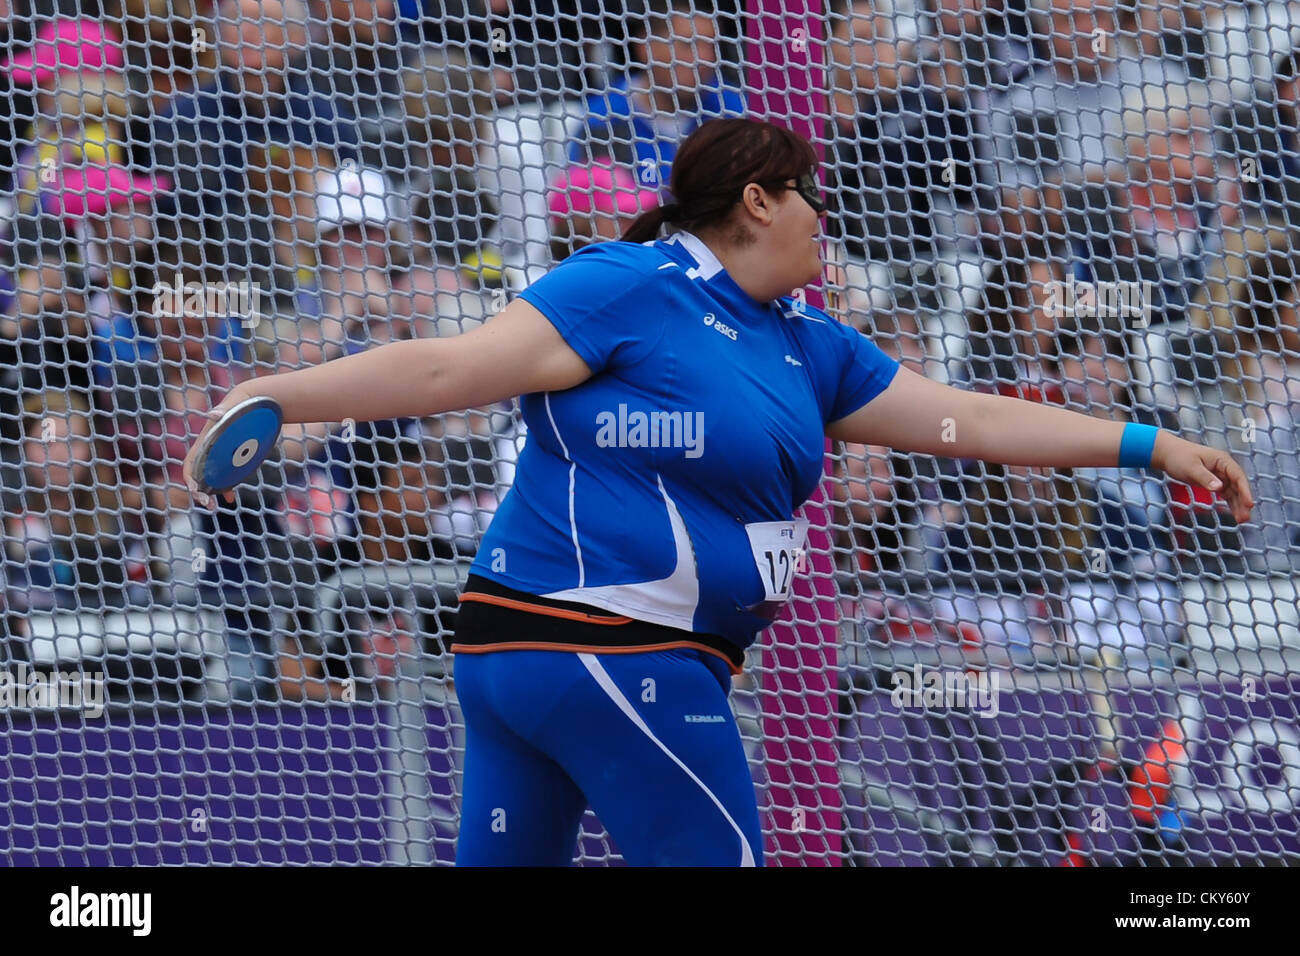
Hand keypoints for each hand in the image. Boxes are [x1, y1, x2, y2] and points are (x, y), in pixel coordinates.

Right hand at [182, 383, 251, 509]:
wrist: (261, 399)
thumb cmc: (247, 400)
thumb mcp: (237, 402)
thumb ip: (225, 409)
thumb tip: (213, 414)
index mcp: (207, 438)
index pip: (191, 461)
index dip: (190, 476)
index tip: (196, 490)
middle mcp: (211, 448)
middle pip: (198, 473)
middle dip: (199, 490)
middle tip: (208, 504)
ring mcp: (223, 453)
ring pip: (211, 477)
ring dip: (211, 491)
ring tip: (215, 505)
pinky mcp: (235, 455)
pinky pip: (226, 475)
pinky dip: (226, 487)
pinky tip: (231, 498)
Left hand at [1152, 431, 1254, 523]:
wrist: (1167, 454)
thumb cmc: (1178, 457)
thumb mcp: (1190, 468)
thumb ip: (1204, 478)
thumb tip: (1219, 488)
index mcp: (1222, 460)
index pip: (1238, 476)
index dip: (1245, 490)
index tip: (1249, 503)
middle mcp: (1225, 468)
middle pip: (1238, 486)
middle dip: (1243, 501)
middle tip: (1245, 518)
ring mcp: (1221, 475)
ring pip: (1233, 492)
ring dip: (1238, 505)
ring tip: (1242, 520)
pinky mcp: (1214, 482)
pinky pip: (1226, 494)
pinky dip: (1230, 504)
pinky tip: (1235, 515)